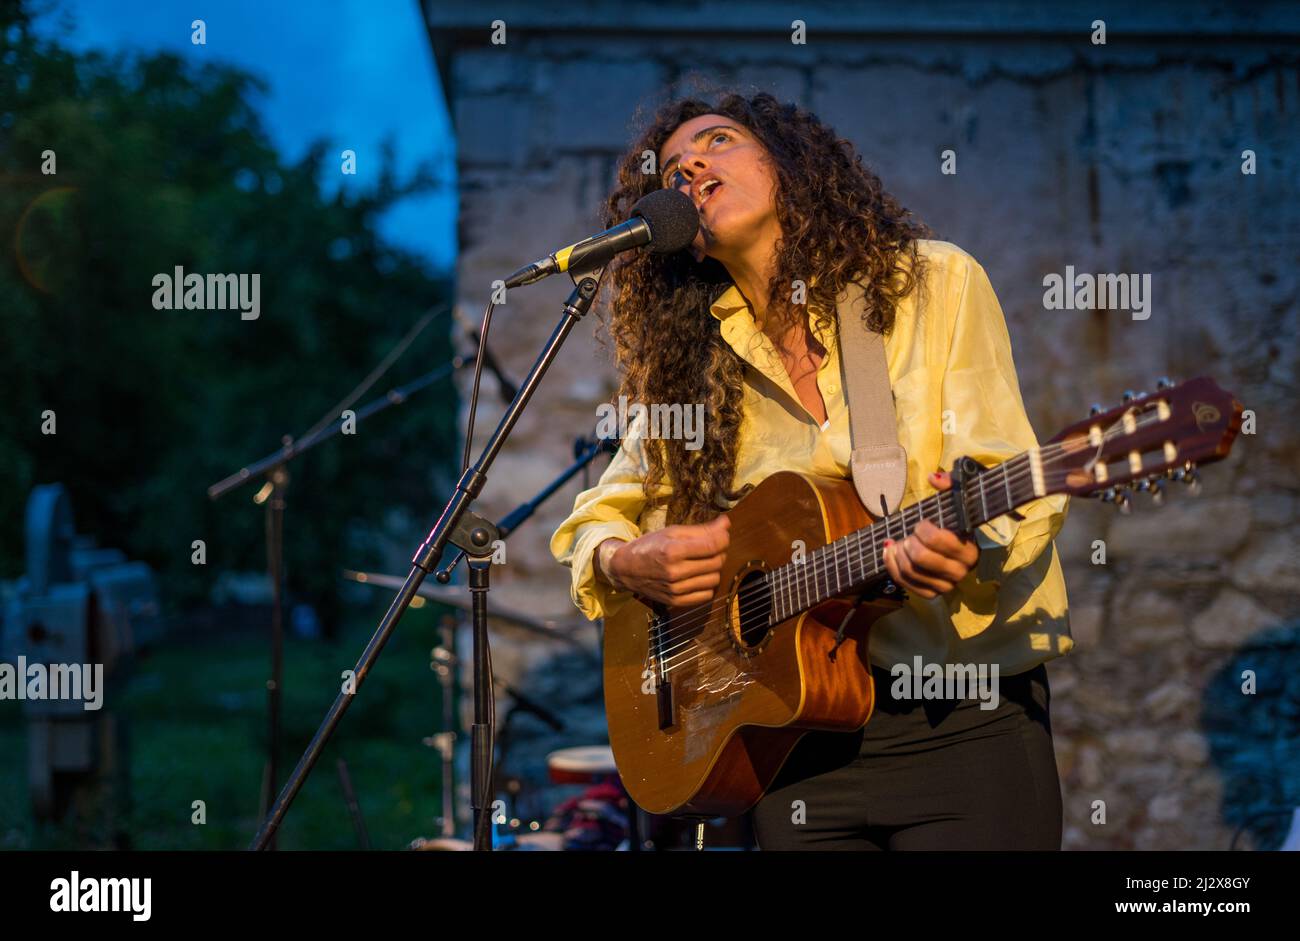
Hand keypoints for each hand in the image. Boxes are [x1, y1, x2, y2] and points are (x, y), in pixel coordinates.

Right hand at [600, 515, 729, 606]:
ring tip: (704, 561)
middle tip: (712, 545)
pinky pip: (706, 595)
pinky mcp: (676, 601)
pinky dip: (707, 584)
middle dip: (720, 551)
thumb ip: (700, 530)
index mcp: (672, 550)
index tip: (723, 533)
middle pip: (717, 562)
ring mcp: (676, 589)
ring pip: (714, 579)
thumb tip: (726, 524)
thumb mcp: (671, 532)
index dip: (724, 538)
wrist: (626, 569)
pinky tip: (698, 576)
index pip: (713, 545)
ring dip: (714, 568)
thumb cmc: (649, 546)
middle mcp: (675, 572)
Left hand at [882, 470, 978, 599]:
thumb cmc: (952, 522)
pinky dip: (891, 565)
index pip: (937, 540)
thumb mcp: (956, 501)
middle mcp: (960, 571)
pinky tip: (890, 551)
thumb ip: (950, 485)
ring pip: (910, 570)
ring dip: (897, 553)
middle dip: (908, 541)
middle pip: (920, 557)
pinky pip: (905, 583)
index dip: (922, 529)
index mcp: (970, 550)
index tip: (921, 522)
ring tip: (898, 541)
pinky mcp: (931, 593)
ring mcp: (946, 585)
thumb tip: (933, 478)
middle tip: (909, 534)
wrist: (955, 545)